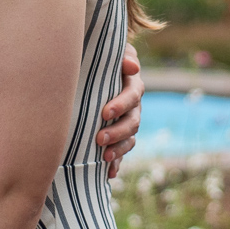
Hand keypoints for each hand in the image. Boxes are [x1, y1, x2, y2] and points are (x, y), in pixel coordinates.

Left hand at [98, 44, 143, 177]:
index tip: (105, 113)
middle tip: (100, 139)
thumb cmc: (102, 61)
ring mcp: (128, 123)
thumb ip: (123, 58)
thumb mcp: (111, 55)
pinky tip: (109, 172)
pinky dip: (116, 163)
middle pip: (133, 122)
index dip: (121, 105)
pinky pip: (122, 153)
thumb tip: (132, 66)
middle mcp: (134, 107)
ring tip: (104, 157)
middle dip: (118, 132)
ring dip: (119, 149)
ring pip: (130, 139)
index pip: (132, 95)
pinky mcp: (119, 137)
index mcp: (132, 86)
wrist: (95, 75)